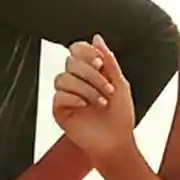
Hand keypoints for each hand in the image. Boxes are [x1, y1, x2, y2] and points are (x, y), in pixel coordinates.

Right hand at [51, 34, 134, 163]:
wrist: (116, 142)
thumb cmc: (120, 116)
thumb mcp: (120, 82)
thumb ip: (108, 59)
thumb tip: (96, 38)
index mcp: (90, 71)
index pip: (77, 50)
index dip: (86, 52)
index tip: (100, 63)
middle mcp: (76, 80)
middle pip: (70, 62)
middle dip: (91, 74)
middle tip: (107, 88)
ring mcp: (66, 95)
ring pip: (63, 78)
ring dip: (86, 89)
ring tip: (101, 102)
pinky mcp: (59, 109)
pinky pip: (58, 95)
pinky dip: (74, 98)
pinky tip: (85, 107)